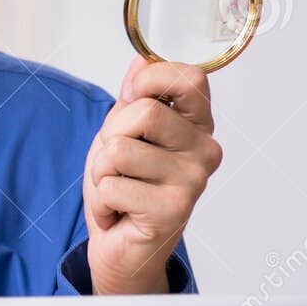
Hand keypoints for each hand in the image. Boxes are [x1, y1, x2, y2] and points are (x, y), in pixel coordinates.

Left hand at [83, 57, 221, 294]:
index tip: (130, 101)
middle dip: (110, 137)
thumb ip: (135, 98)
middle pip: (142, 112)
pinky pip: (110, 185)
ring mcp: (194, 180)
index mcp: (197, 125)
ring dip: (101, 172)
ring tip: (118, 189)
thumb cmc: (123, 187)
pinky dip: (101, 201)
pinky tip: (119, 212)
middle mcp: (205, 150)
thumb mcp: (122, 133)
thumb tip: (140, 60)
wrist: (119, 246)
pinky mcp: (173, 209)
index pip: (188, 77)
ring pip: (118, 149)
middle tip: (117, 165)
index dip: (147, 81)